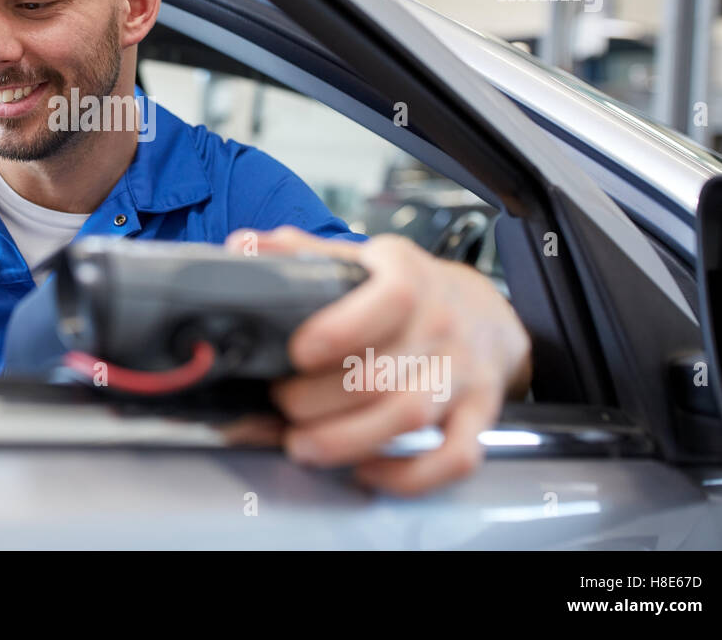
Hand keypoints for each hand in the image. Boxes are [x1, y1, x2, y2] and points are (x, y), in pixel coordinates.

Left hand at [223, 226, 531, 495]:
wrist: (482, 312)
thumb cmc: (408, 289)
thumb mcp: (360, 258)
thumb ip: (300, 253)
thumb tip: (239, 246)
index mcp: (408, 277)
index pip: (390, 299)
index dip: (341, 329)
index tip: (296, 352)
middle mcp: (441, 325)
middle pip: (381, 374)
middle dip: (315, 399)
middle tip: (280, 402)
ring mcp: (462, 373)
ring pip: (409, 417)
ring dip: (346, 440)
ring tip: (301, 443)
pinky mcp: (478, 415)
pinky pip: (453, 457)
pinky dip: (407, 476)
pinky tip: (364, 471)